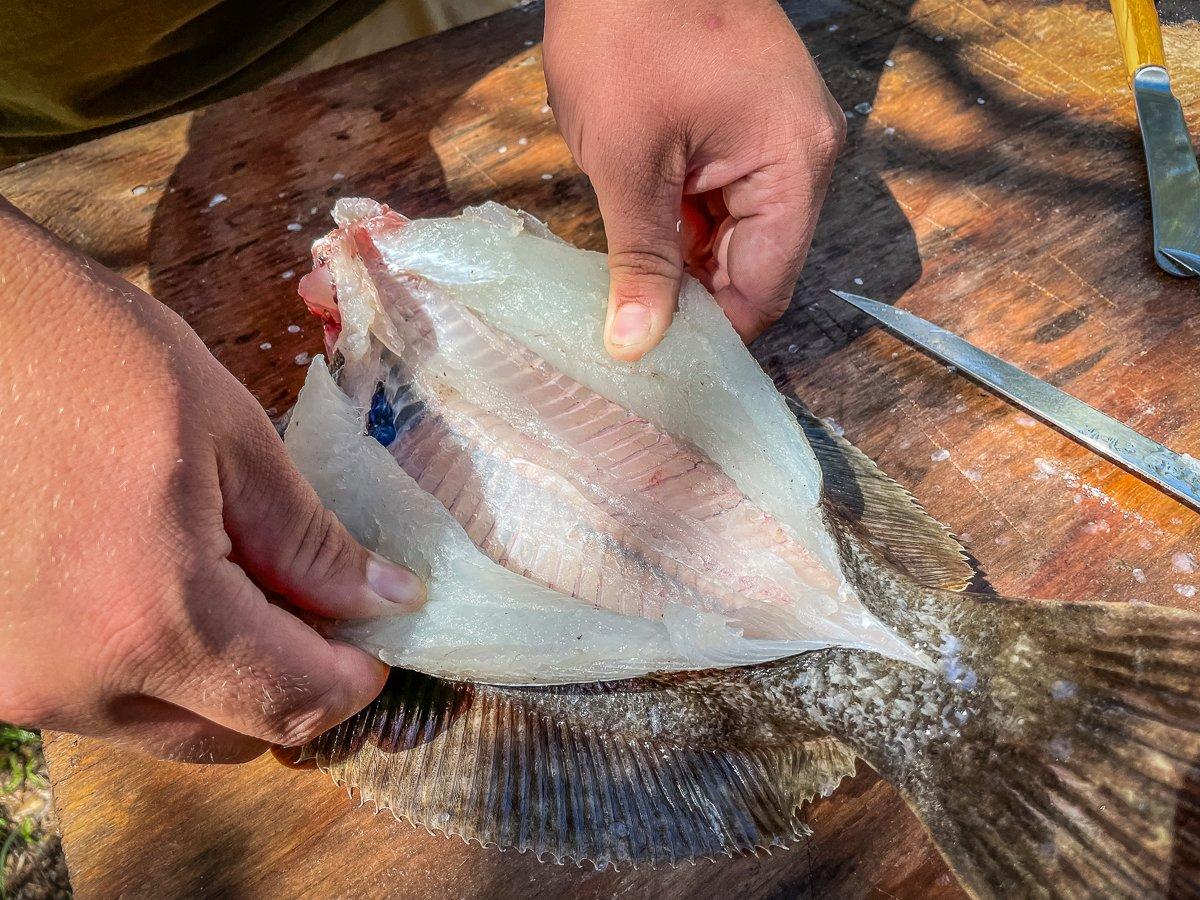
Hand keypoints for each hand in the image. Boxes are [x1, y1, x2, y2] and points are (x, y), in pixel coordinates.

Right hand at [0, 200, 423, 762]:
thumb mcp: (232, 437)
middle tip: (322, 609)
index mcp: (152, 618)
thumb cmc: (95, 358)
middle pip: (230, 736)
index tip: (384, 634)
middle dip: (294, 684)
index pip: (291, 702)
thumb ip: (310, 541)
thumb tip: (389, 599)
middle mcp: (76, 681)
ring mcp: (16, 685)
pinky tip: (167, 587)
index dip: (356, 679)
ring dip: (223, 681)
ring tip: (243, 586)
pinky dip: (156, 667)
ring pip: (164, 726)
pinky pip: (102, 700)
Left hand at [544, 0, 845, 359]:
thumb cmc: (627, 28)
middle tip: (629, 331)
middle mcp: (803, 153)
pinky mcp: (748, 121)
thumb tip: (637, 344)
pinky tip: (639, 233)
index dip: (715, 332)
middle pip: (756, 263)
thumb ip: (640, 259)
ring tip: (625, 280)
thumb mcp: (625, 159)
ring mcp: (778, 134)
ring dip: (684, 257)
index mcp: (793, 162)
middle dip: (695, 296)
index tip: (660, 363)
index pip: (764, 286)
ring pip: (736, 233)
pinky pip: (725, 195)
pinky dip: (684, 220)